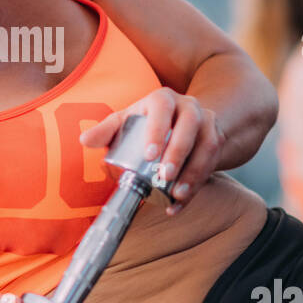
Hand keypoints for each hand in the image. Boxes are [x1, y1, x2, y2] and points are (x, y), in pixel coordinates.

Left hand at [78, 86, 225, 214]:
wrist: (181, 124)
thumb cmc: (145, 123)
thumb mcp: (125, 122)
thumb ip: (105, 131)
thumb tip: (84, 140)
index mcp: (163, 98)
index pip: (162, 108)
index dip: (157, 130)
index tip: (149, 155)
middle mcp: (189, 106)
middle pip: (190, 125)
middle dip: (179, 152)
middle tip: (164, 176)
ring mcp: (207, 122)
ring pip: (208, 145)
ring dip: (194, 172)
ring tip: (177, 194)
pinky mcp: (217, 141)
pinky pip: (212, 163)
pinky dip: (197, 186)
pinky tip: (179, 203)